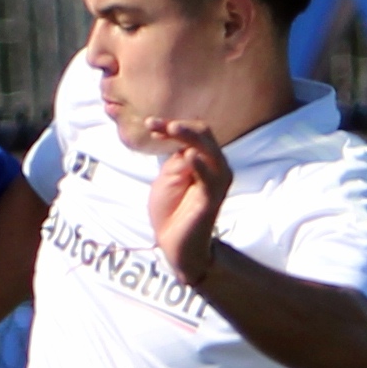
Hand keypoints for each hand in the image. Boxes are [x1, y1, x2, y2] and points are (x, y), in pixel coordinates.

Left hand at [147, 119, 231, 285]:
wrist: (174, 243)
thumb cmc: (171, 209)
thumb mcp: (169, 178)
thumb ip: (177, 159)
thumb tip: (185, 144)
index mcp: (202, 159)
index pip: (193, 133)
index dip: (172, 126)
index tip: (149, 124)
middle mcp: (215, 166)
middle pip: (204, 135)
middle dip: (181, 126)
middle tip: (158, 124)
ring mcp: (216, 181)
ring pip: (210, 150)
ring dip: (190, 137)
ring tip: (172, 129)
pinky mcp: (213, 198)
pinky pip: (211, 178)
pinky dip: (201, 165)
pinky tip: (190, 156)